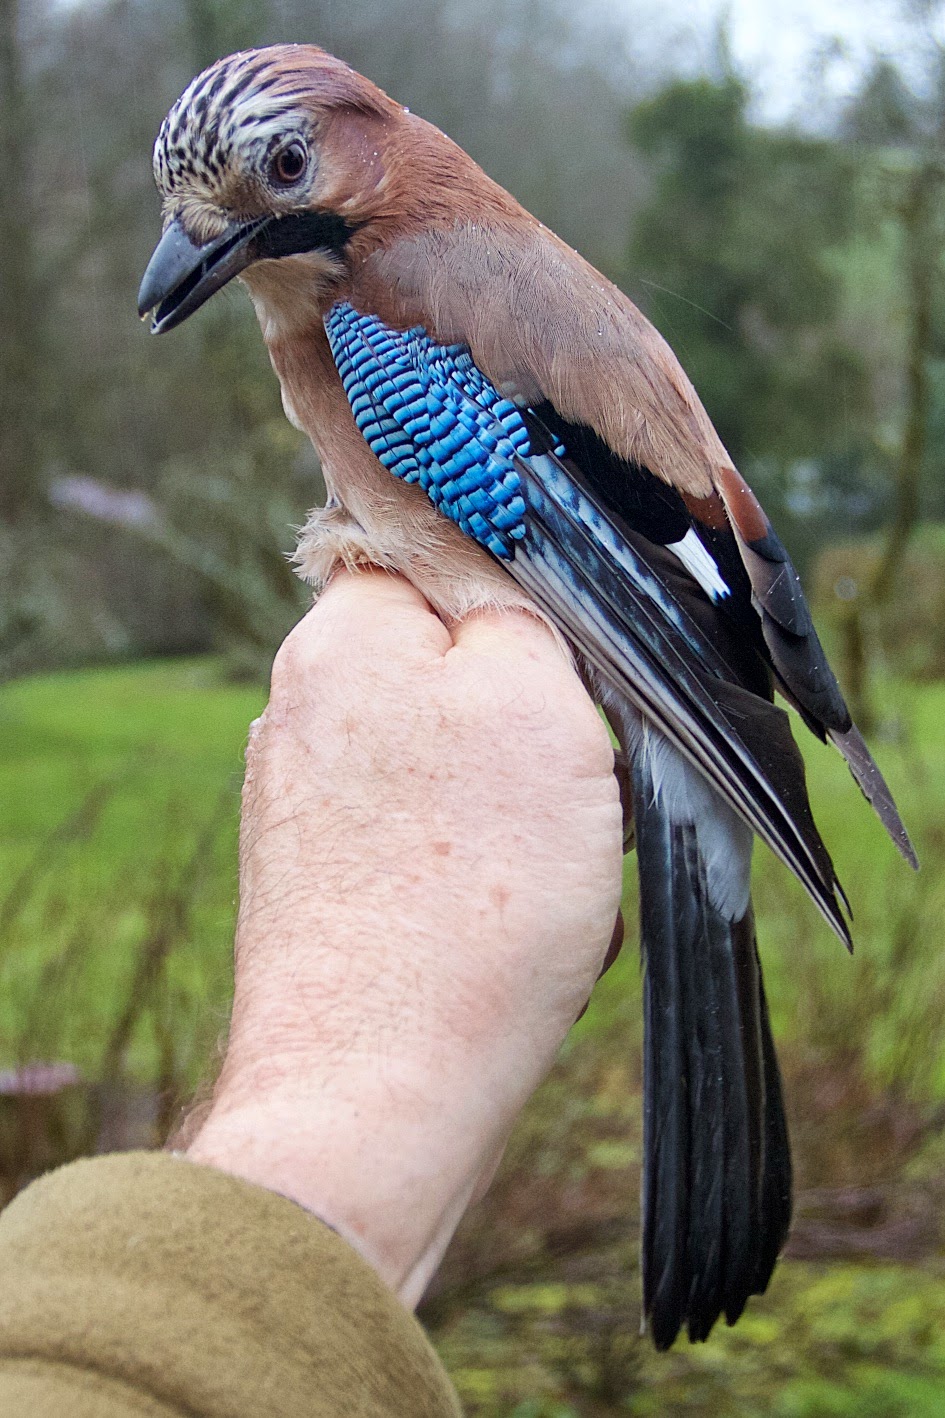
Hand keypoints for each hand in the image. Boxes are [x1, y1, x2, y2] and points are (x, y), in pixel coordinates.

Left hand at [184, 570, 622, 1305]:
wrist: (378, 1092)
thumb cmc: (470, 892)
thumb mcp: (532, 699)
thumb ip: (509, 605)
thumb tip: (491, 571)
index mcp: (340, 639)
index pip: (439, 558)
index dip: (524, 610)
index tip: (572, 674)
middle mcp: (303, 711)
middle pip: (458, 676)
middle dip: (534, 728)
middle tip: (578, 793)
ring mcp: (306, 806)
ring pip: (460, 772)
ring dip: (525, 814)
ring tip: (552, 882)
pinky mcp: (324, 887)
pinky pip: (437, 851)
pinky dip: (490, 880)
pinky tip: (516, 935)